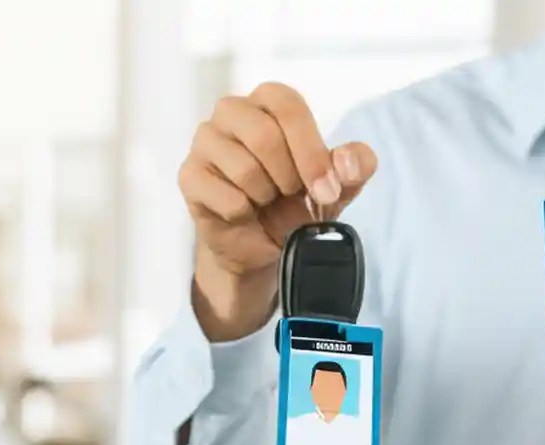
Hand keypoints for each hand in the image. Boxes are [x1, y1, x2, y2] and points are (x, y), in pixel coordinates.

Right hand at [179, 82, 377, 340]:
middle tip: (292, 194)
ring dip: (265, 196)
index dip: (309, 149)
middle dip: (288, 176)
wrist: (258, 241)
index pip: (287, 105)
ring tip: (265, 200)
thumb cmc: (294, 201)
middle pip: (263, 135)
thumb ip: (355, 166)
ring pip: (243, 168)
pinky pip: (226, 197)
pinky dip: (244, 213)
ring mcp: (204, 142)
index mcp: (267, 102)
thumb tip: (346, 162)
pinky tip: (243, 212)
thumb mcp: (338, 185)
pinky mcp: (189, 176)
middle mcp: (230, 112)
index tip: (326, 189)